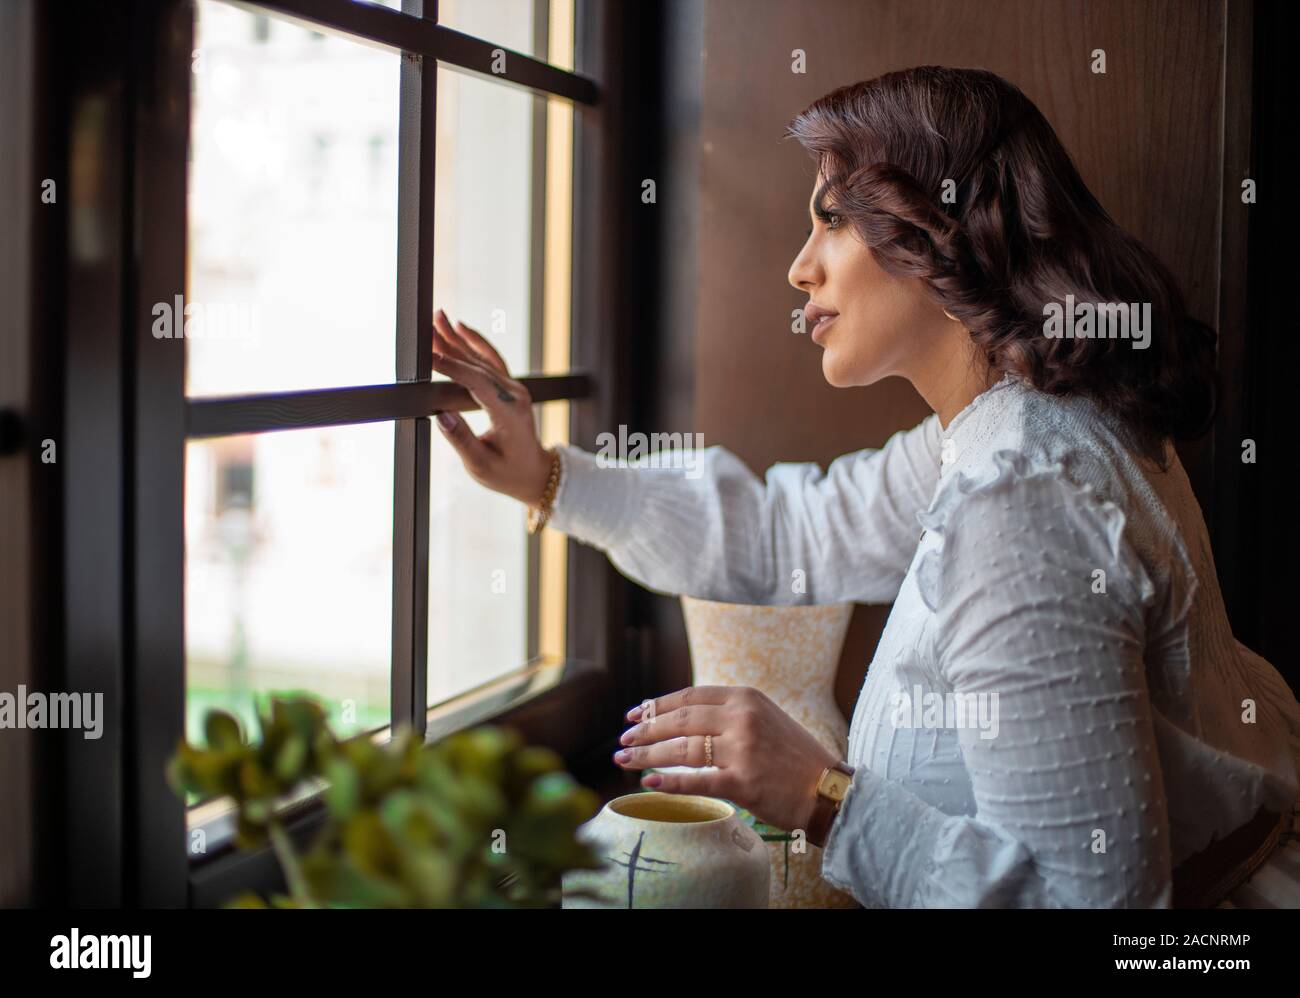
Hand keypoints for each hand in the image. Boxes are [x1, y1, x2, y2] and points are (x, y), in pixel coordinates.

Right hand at [429, 309, 553, 505]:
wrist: (534, 473)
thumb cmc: (507, 473)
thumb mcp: (481, 464)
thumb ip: (461, 440)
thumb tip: (440, 416)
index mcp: (508, 413)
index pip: (477, 383)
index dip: (453, 368)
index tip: (430, 355)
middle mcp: (514, 395)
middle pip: (478, 364)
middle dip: (450, 343)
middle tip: (428, 324)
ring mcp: (514, 389)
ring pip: (483, 358)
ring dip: (459, 338)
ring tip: (438, 317)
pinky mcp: (510, 388)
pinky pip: (491, 360)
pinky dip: (475, 343)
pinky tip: (461, 328)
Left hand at [613, 686, 839, 835]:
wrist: (828, 790)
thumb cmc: (795, 758)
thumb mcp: (765, 719)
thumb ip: (730, 714)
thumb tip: (683, 717)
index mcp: (746, 698)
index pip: (689, 696)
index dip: (656, 705)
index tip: (634, 714)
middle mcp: (741, 718)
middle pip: (680, 720)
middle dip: (645, 730)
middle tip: (623, 740)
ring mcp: (742, 750)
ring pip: (681, 750)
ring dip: (647, 755)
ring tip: (624, 760)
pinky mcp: (742, 782)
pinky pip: (696, 781)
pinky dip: (668, 783)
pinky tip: (648, 783)